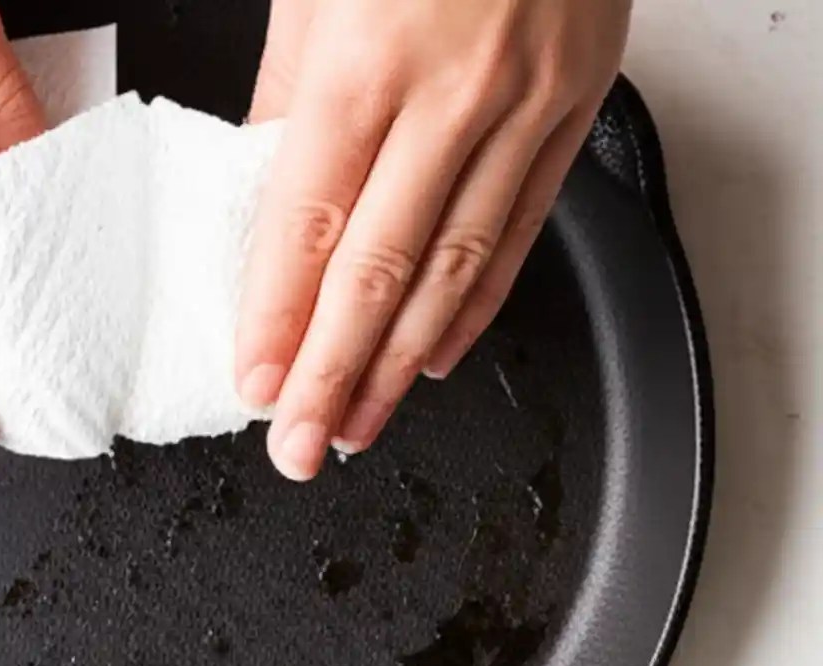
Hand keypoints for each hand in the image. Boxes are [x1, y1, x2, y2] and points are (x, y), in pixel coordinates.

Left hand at [238, 0, 629, 479]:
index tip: (253, 383)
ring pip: (453, 267)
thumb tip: (260, 186)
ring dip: (398, 363)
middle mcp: (451, 95)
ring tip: (357, 425)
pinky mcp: (573, 115)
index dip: (278, 317)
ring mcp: (522, 110)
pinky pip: (519, 230)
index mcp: (368, 60)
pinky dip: (475, 305)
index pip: (309, 223)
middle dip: (332, 372)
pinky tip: (435, 358)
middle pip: (379, 268)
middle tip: (298, 445)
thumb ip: (288, 93)